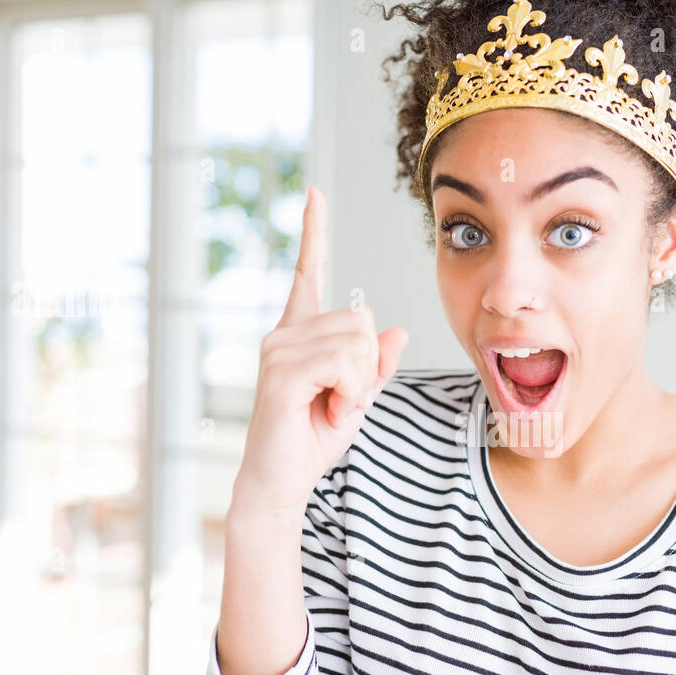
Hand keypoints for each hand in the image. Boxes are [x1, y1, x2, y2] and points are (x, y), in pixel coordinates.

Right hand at [231, 185, 408, 518]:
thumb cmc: (314, 437)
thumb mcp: (359, 396)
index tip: (314, 192)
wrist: (282, 481)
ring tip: (330, 408)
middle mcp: (285, 331)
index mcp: (301, 332)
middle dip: (368, 367)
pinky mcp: (282, 371)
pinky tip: (326, 412)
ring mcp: (278, 348)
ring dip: (359, 385)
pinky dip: (350, 395)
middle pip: (362, 320)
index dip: (313, 232)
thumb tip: (396, 329)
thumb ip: (376, 364)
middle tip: (340, 400)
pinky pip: (345, 365)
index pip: (308, 272)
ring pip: (358, 342)